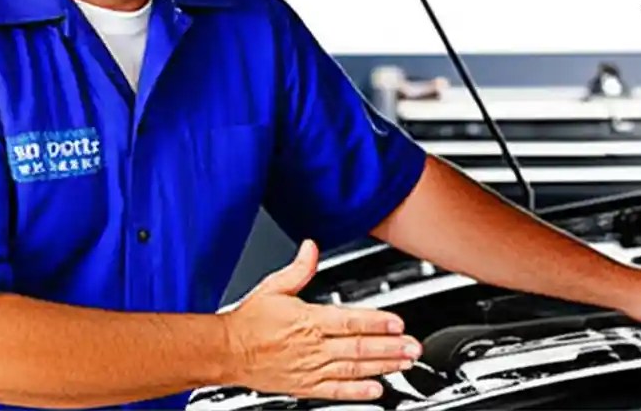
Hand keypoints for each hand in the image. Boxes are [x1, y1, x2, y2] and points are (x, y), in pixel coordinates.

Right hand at [220, 240, 422, 401]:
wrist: (226, 351)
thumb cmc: (248, 322)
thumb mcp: (272, 288)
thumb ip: (297, 269)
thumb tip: (311, 248)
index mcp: (307, 320)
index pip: (349, 321)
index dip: (376, 322)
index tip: (398, 323)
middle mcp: (312, 346)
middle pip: (359, 347)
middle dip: (390, 347)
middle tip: (413, 347)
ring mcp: (310, 368)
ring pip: (353, 369)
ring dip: (382, 367)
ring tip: (403, 364)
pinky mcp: (305, 386)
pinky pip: (336, 391)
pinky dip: (358, 392)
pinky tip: (376, 390)